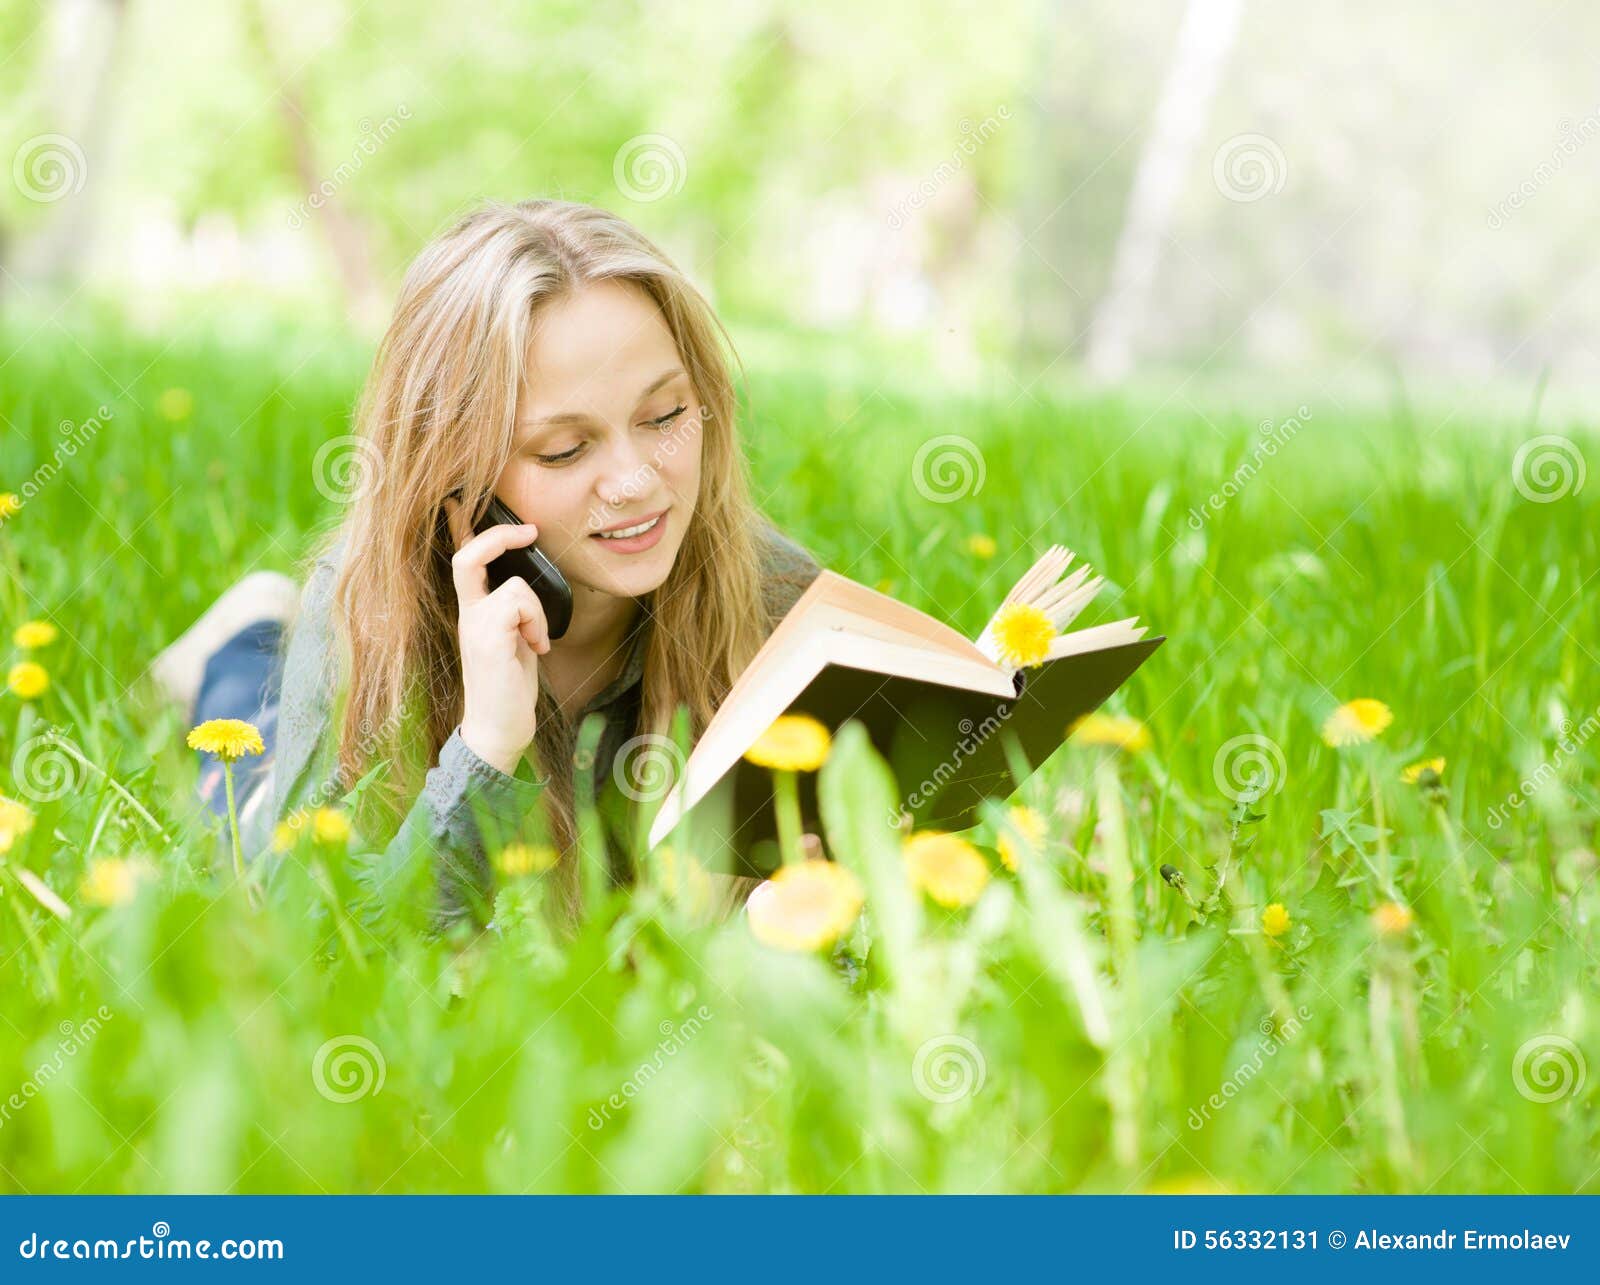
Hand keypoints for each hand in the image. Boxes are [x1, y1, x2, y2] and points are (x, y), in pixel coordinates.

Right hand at [443, 496, 550, 774]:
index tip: (464, 502)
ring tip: (537, 641)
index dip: (461, 527)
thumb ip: (515, 614)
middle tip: (530, 532)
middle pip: (467, 557)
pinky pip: (519, 603)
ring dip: (537, 611)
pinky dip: (536, 623)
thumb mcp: (514, 642)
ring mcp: (474, 626)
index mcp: (473, 612)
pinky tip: (536, 649)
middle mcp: (467, 615)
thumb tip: (529, 590)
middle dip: (499, 537)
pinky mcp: (487, 639)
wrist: (497, 731)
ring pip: (515, 586)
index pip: (462, 562)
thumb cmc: (508, 688)